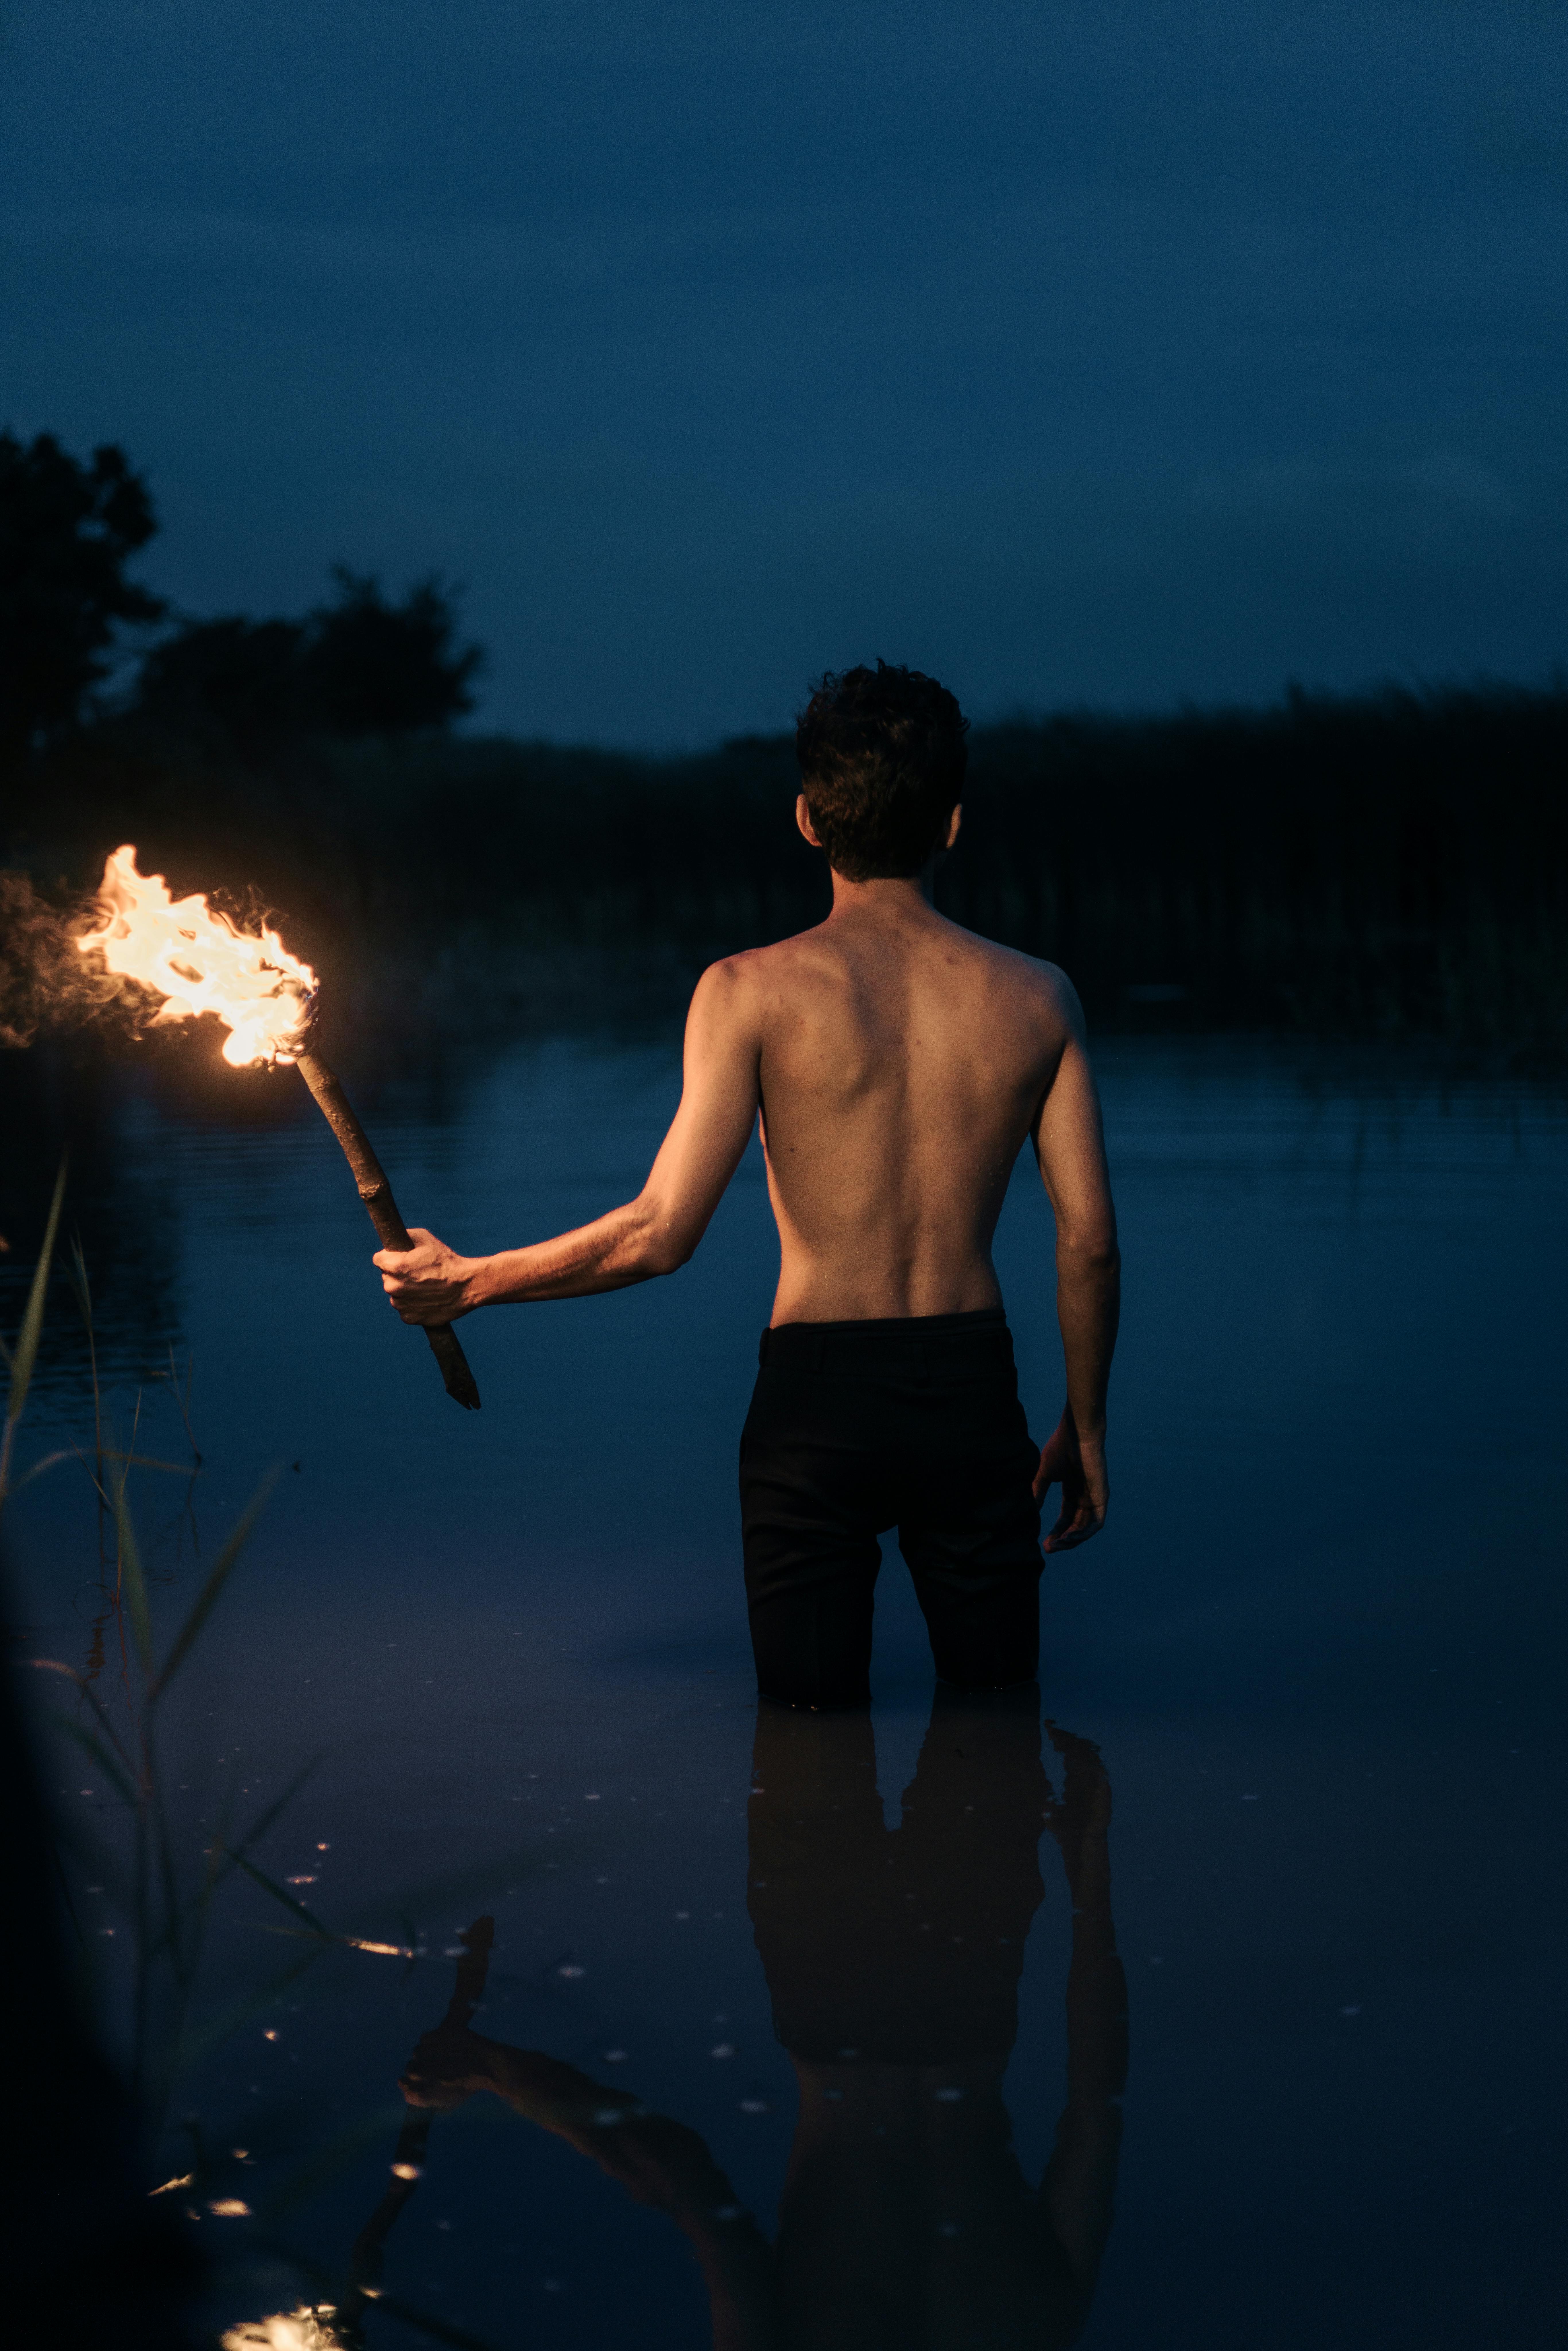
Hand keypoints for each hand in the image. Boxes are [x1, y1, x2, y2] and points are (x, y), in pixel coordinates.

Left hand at [374, 1227, 477, 1322]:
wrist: (466, 1286)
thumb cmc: (446, 1261)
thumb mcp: (425, 1238)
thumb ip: (403, 1238)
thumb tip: (392, 1242)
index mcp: (394, 1266)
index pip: (378, 1259)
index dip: (390, 1257)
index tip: (402, 1258)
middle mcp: (392, 1287)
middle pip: (387, 1277)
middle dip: (398, 1274)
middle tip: (419, 1273)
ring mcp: (400, 1304)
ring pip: (396, 1294)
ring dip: (405, 1291)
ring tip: (425, 1286)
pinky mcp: (408, 1318)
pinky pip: (405, 1308)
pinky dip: (413, 1304)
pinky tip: (427, 1298)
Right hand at [399, 2022, 496, 2110]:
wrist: (486, 2064)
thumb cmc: (468, 2086)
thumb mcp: (446, 2103)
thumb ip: (426, 2100)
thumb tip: (410, 2093)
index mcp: (422, 2093)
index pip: (403, 2086)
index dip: (410, 2081)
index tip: (420, 2078)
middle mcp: (419, 2074)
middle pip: (408, 2068)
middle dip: (418, 2067)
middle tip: (434, 2065)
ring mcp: (425, 2053)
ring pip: (416, 2052)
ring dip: (426, 2054)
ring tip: (442, 2055)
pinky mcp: (434, 2036)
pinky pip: (425, 2038)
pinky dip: (433, 2040)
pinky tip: (445, 2044)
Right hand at [1033, 1410, 1107, 1550]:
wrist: (1077, 1434)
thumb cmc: (1060, 1448)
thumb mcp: (1044, 1475)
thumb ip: (1038, 1492)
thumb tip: (1030, 1511)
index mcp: (1073, 1491)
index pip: (1066, 1519)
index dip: (1056, 1532)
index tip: (1044, 1543)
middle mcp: (1085, 1497)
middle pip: (1076, 1527)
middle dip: (1063, 1540)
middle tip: (1048, 1548)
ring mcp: (1095, 1498)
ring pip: (1086, 1528)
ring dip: (1072, 1541)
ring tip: (1056, 1546)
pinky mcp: (1102, 1498)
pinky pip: (1096, 1523)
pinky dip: (1083, 1534)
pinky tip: (1069, 1539)